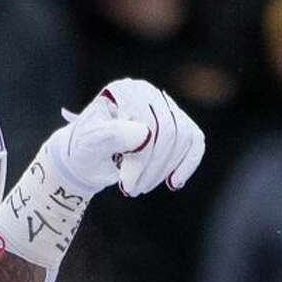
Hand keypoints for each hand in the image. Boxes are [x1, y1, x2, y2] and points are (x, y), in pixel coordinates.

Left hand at [49, 80, 204, 199]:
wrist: (88, 156)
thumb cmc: (86, 149)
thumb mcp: (89, 145)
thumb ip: (112, 135)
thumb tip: (144, 134)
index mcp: (126, 92)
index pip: (149, 125)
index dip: (142, 160)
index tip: (126, 185)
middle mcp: (147, 92)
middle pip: (169, 131)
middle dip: (154, 168)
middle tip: (133, 190)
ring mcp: (164, 105)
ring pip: (183, 137)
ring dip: (165, 169)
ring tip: (143, 186)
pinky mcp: (176, 122)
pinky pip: (195, 140)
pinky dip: (189, 163)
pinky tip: (174, 182)